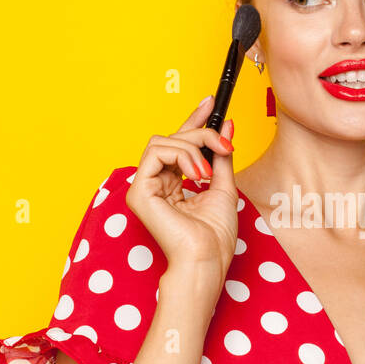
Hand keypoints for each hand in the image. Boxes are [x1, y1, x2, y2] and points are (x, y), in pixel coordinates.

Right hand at [124, 96, 237, 276]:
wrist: (207, 259)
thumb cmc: (214, 236)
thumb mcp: (224, 187)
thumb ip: (220, 157)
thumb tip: (226, 126)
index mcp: (172, 184)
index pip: (178, 144)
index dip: (194, 121)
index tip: (211, 104)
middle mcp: (155, 184)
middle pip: (173, 138)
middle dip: (202, 134)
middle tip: (225, 146)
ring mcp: (144, 187)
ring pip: (164, 141)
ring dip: (192, 147)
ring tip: (207, 172)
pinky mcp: (139, 191)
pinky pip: (156, 152)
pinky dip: (181, 156)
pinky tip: (197, 175)